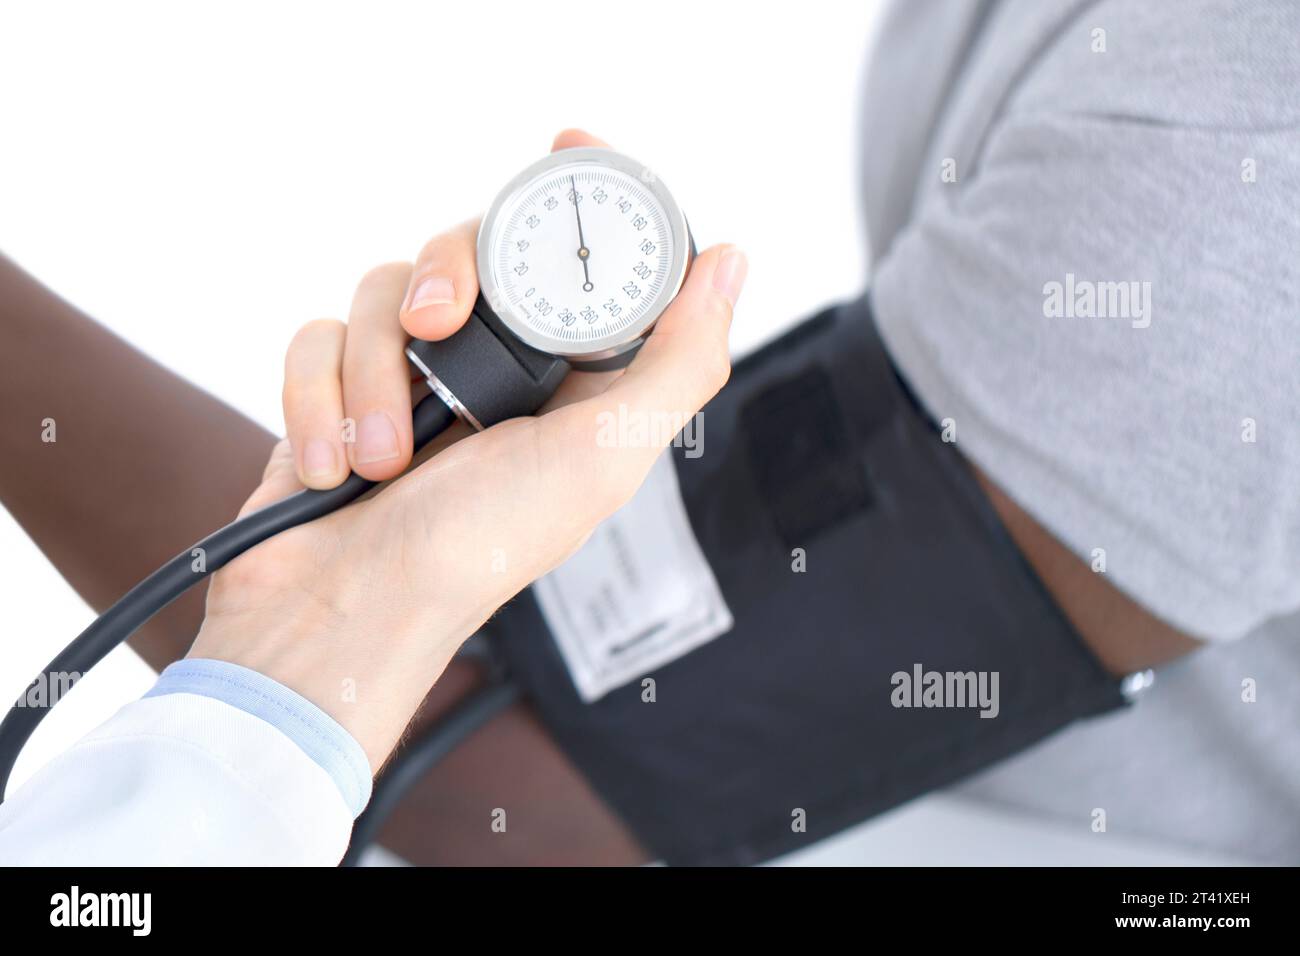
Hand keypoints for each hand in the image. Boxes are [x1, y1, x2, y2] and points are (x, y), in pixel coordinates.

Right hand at [189, 130, 747, 769]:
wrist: (346, 616)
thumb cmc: (480, 550)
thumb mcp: (604, 456)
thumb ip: (678, 358)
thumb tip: (729, 258)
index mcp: (568, 381)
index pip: (580, 260)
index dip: (580, 198)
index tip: (569, 144)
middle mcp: (494, 371)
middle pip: (472, 250)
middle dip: (447, 281)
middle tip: (438, 326)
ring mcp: (412, 378)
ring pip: (386, 290)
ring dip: (371, 374)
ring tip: (378, 460)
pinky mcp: (337, 388)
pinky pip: (317, 334)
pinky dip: (317, 398)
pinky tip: (332, 465)